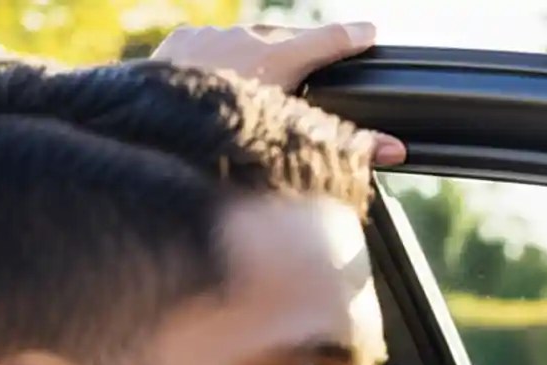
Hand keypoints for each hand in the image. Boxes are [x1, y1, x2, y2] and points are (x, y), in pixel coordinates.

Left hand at [152, 23, 405, 165]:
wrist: (148, 136)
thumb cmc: (223, 147)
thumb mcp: (289, 145)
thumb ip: (347, 146)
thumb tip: (398, 150)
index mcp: (276, 60)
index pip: (327, 41)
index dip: (351, 38)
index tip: (370, 34)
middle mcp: (243, 39)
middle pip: (285, 40)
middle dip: (299, 54)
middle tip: (308, 77)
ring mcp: (209, 36)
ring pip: (245, 39)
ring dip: (256, 56)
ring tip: (259, 85)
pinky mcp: (180, 39)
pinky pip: (210, 42)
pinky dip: (220, 57)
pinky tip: (220, 78)